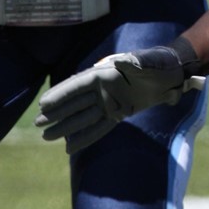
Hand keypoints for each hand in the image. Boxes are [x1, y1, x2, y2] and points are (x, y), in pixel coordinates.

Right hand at [36, 43, 204, 153]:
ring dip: (66, 127)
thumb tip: (124, 61)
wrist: (171, 73)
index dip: (60, 95)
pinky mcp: (117, 113)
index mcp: (104, 74)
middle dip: (57, 113)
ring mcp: (109, 102)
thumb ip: (136, 63)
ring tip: (46, 137)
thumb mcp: (148, 62)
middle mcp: (103, 89)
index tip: (43, 104)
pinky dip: (84, 137)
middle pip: (75, 103)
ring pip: (83, 117)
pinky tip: (70, 147)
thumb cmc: (158, 63)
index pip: (77, 86)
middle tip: (38, 124)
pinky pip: (98, 128)